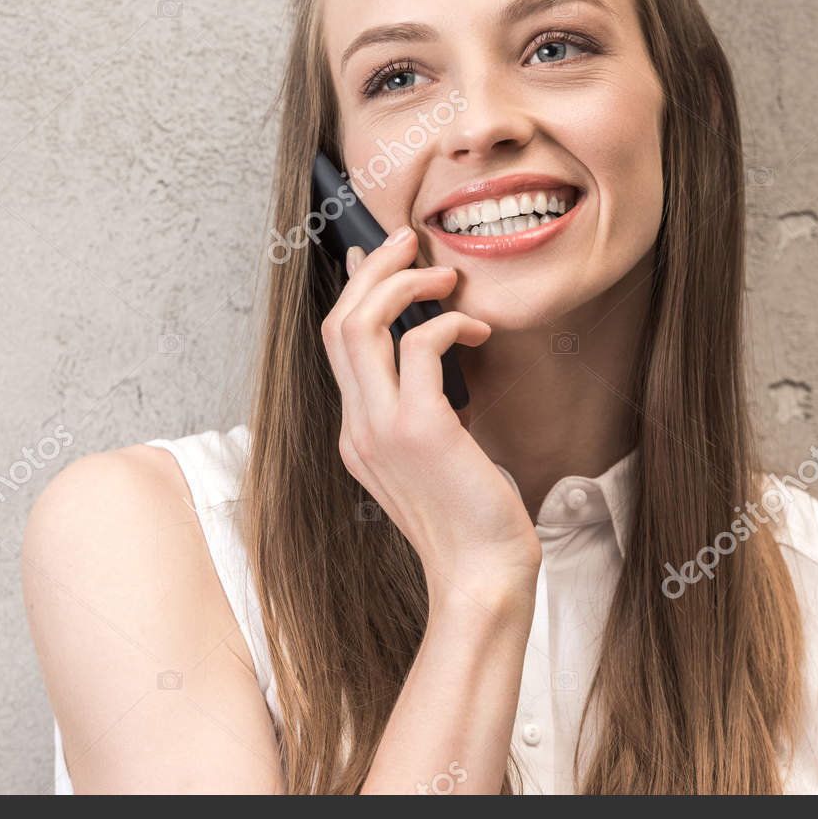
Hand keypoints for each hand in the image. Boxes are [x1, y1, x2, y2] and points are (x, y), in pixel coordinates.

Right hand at [320, 227, 541, 608]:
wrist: (481, 576)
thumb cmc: (471, 522)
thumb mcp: (434, 460)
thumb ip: (422, 412)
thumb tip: (436, 356)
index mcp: (355, 434)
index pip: (336, 344)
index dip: (355, 291)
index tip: (379, 257)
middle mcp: (356, 427)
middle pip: (338, 322)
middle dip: (373, 269)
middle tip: (409, 242)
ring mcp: (380, 428)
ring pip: (360, 324)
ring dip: (402, 283)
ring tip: (443, 274)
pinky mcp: (419, 429)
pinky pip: (421, 346)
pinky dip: (450, 323)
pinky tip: (479, 331)